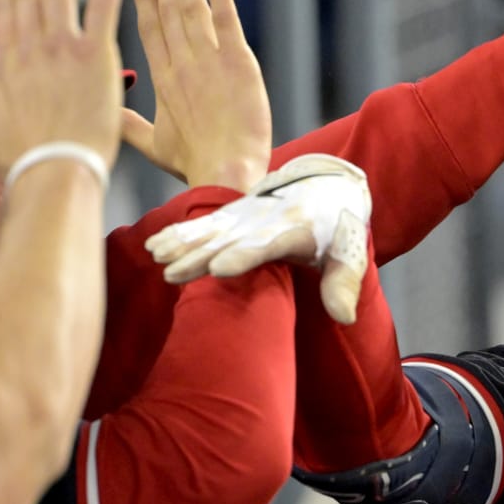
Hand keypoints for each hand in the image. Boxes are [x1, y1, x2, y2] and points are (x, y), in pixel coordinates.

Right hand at [122, 0, 270, 191]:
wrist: (225, 173)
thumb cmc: (195, 165)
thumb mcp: (155, 145)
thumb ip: (131, 124)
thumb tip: (110, 116)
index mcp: (163, 81)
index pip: (151, 30)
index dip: (145, 0)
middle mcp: (182, 64)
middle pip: (168, 12)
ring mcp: (209, 61)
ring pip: (191, 10)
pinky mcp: (237, 63)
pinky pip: (227, 20)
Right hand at [144, 154, 371, 323]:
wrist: (325, 184)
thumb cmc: (338, 228)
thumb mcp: (349, 254)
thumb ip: (343, 285)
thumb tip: (346, 319)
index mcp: (294, 229)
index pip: (266, 245)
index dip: (243, 256)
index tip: (220, 269)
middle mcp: (264, 219)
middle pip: (228, 240)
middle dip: (200, 256)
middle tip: (173, 274)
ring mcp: (245, 214)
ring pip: (209, 230)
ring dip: (182, 244)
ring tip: (157, 259)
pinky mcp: (231, 214)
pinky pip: (202, 222)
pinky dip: (179, 232)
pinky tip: (155, 245)